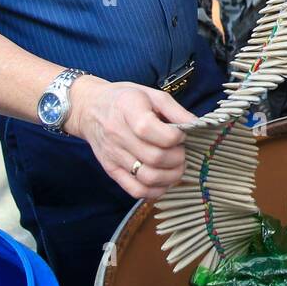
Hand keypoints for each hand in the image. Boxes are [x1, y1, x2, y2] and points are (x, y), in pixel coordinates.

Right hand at [65, 76, 196, 200]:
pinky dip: (155, 190)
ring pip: (148, 178)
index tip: (181, 134)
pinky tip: (164, 179)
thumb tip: (196, 126)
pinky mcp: (111, 171)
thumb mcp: (151, 94)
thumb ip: (175, 110)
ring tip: (177, 166)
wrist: (89, 109)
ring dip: (171, 176)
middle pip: (155, 158)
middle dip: (178, 158)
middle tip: (182, 151)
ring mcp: (113, 156)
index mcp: (129, 110)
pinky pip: (135, 190)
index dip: (175, 137)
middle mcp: (118, 135)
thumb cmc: (124, 99)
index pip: (154, 131)